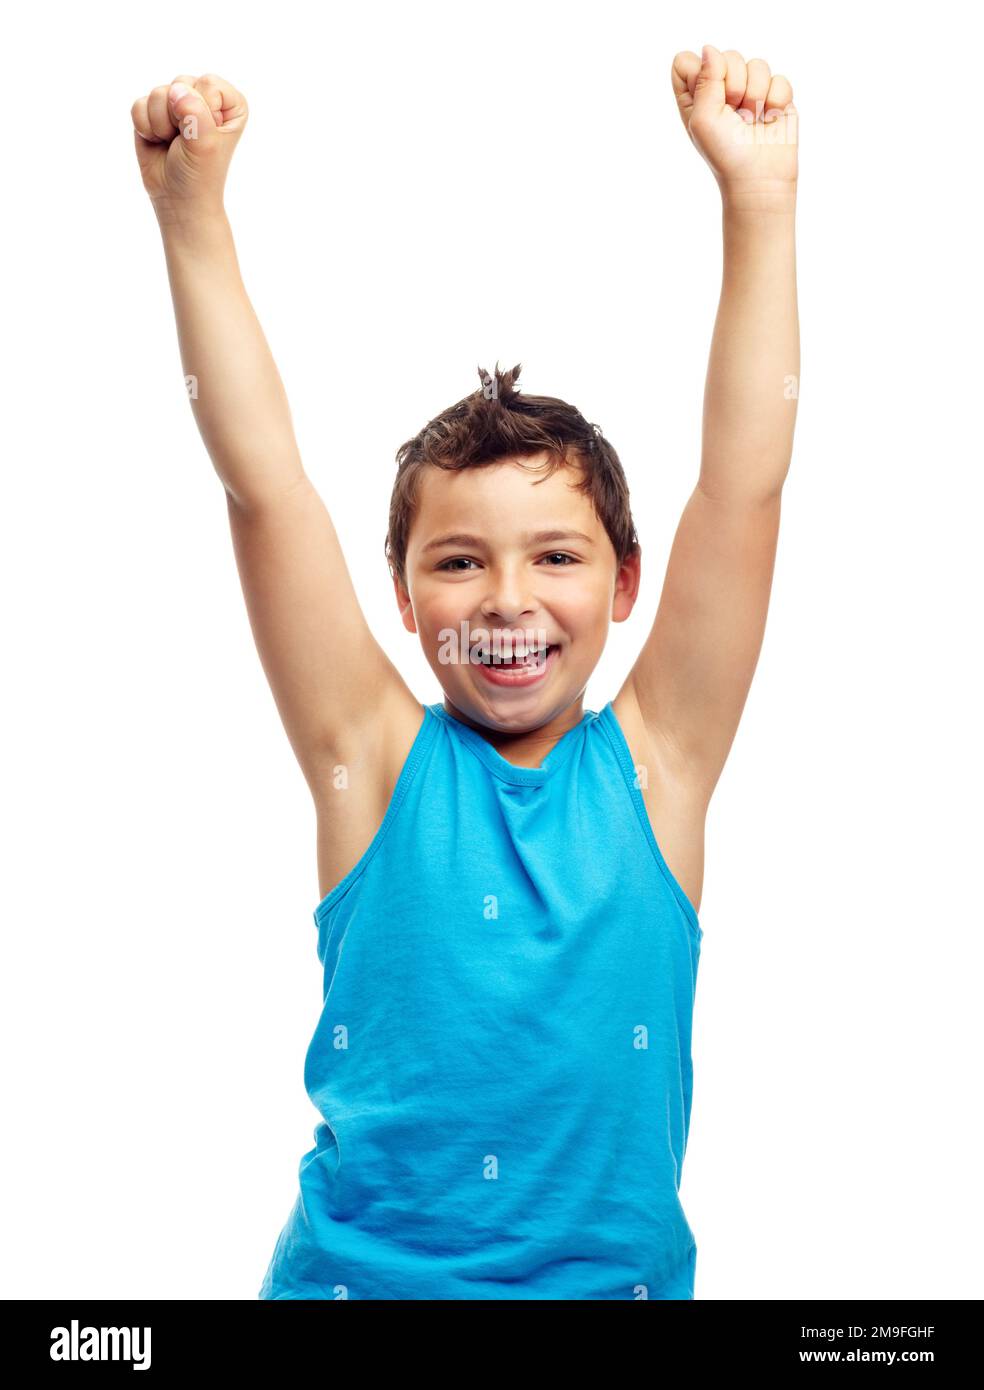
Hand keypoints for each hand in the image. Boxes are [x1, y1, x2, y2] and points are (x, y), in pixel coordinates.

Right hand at [131, 74, 248, 220]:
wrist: (177, 198)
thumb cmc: (200, 174)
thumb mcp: (205, 144)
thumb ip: (195, 112)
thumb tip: (175, 90)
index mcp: (229, 103)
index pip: (209, 84)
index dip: (203, 111)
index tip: (206, 136)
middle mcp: (203, 97)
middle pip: (181, 84)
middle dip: (178, 117)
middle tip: (185, 141)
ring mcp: (177, 102)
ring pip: (158, 93)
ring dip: (161, 125)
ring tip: (172, 143)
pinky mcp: (152, 111)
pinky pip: (139, 105)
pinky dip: (145, 127)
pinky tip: (157, 141)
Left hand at [671, 46, 796, 199]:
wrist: (760, 178)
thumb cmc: (725, 154)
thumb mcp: (703, 119)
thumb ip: (704, 80)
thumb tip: (709, 49)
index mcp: (694, 97)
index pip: (687, 61)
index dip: (698, 72)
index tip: (708, 97)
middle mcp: (721, 90)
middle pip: (726, 55)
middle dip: (734, 84)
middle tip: (735, 113)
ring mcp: (749, 91)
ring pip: (756, 64)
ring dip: (756, 95)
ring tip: (752, 120)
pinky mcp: (775, 96)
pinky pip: (779, 78)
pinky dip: (776, 100)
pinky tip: (770, 119)